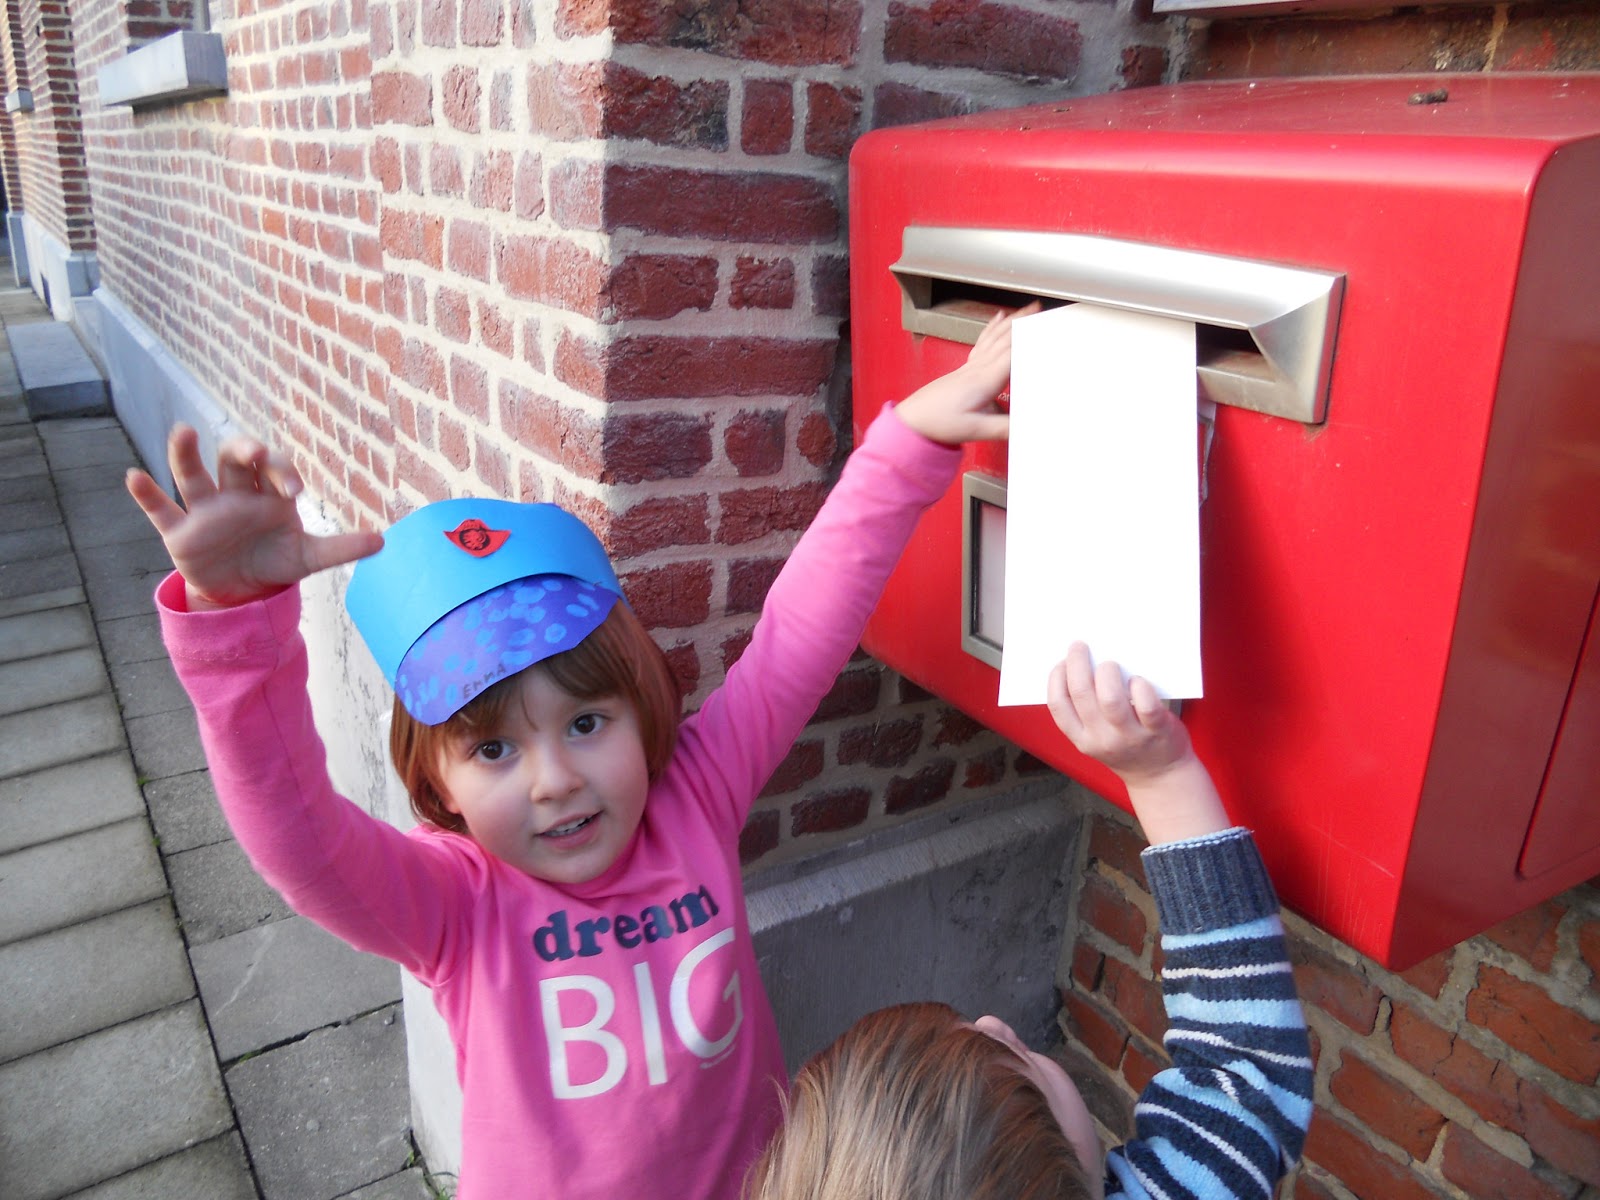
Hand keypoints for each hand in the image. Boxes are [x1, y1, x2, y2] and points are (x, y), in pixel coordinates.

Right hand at [126, 424, 383, 609]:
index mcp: (269, 495)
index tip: (293, 491)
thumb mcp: (309, 558)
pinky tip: (133, 476)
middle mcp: (235, 494)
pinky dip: (147, 494)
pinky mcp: (180, 532)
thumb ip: (341, 548)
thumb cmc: (276, 562)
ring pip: (193, 475)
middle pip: (235, 460)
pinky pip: (161, 509)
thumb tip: (383, 542)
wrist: (244, 592)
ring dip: (186, 454)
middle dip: (243, 451)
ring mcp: (205, 510)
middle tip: (251, 453)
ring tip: (183, 432)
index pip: (275, 470)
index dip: (283, 473)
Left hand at [893, 301, 1040, 445]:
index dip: (1032, 342)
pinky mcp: (965, 368)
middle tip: (1044, 311)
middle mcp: (978, 368)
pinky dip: (993, 328)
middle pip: (1006, 339)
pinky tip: (998, 318)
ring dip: (1012, 321)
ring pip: (995, 337)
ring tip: (1026, 309)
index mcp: (984, 380)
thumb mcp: (976, 430)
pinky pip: (983, 342)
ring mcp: (970, 366)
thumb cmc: (939, 423)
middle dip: (1026, 323)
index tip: (1049, 331)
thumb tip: (1031, 426)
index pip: (1013, 354)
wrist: (913, 421)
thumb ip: (1006, 428)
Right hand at [1047, 642, 1227, 844]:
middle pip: (1081, 694)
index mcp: (1081, 739)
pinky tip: (1137, 680)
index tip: (1062, 662)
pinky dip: (1139, 687)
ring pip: (1110, 698)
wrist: (1161, 775)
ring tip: (1110, 664)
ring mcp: (1129, 736)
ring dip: (1107, 672)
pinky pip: (1145, 704)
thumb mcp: (1096, 738)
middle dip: (1078, 663)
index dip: (1056, 678)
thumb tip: (1080, 666)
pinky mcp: (1156, 730)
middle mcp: (1101, 738)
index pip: (1058, 705)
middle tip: (1081, 647)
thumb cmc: (1127, 748)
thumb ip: (1086, 712)